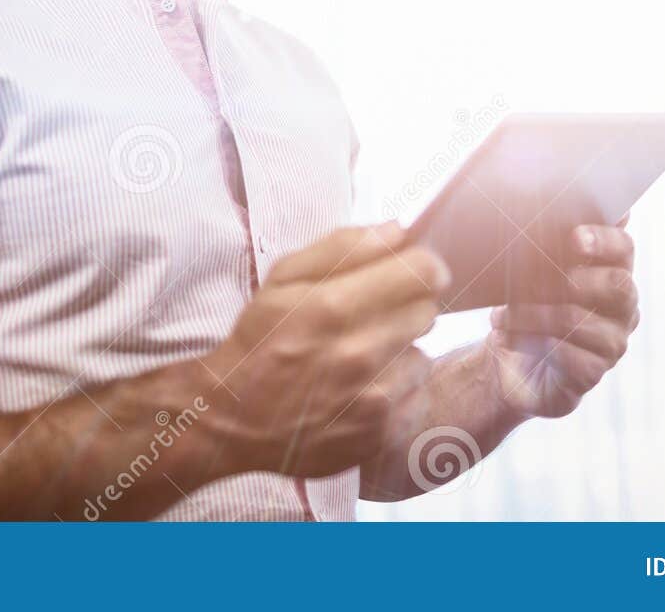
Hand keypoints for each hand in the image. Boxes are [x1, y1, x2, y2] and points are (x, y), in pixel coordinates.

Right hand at [197, 223, 448, 477]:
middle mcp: (360, 353)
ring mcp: (374, 399)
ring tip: (361, 358)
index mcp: (333, 306)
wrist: (236, 420)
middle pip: (428, 311)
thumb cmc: (260, 341)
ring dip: (399, 352)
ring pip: (422, 355)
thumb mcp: (283, 278)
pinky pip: (414, 396)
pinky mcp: (381, 434)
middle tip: (374, 315)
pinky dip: (395, 391)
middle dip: (407, 306)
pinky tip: (361, 390)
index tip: (410, 269)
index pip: (423, 272)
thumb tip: (399, 231)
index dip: (421, 264)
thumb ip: (343, 247)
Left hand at [484, 218, 639, 418]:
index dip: (604, 241)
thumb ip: (546, 236)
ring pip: (582, 320)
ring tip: (501, 313)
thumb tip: (547, 188)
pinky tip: (506, 335)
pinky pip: (572, 356)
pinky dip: (534, 342)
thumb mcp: (530, 268)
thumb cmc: (524, 303)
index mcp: (612, 270)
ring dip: (535, 314)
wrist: (508, 360)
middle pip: (619, 286)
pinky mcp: (592, 373)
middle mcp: (622, 306)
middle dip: (576, 278)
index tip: (574, 238)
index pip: (624, 249)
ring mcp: (612, 342)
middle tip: (534, 279)